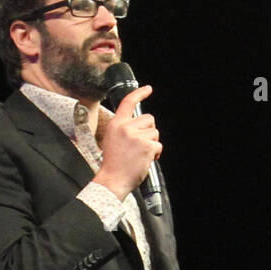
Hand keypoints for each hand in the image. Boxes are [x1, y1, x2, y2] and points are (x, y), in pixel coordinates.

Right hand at [95, 84, 161, 200]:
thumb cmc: (113, 164)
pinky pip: (158, 145)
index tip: (148, 89)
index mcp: (116, 124)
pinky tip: (146, 160)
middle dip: (149, 130)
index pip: (128, 102)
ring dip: (152, 143)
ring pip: (155, 132)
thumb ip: (123, 129)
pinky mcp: (146, 146)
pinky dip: (156, 154)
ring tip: (141, 154)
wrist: (113, 180)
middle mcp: (126, 127)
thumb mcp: (112, 140)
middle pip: (149, 119)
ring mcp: (137, 136)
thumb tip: (138, 124)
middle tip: (141, 144)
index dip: (139, 93)